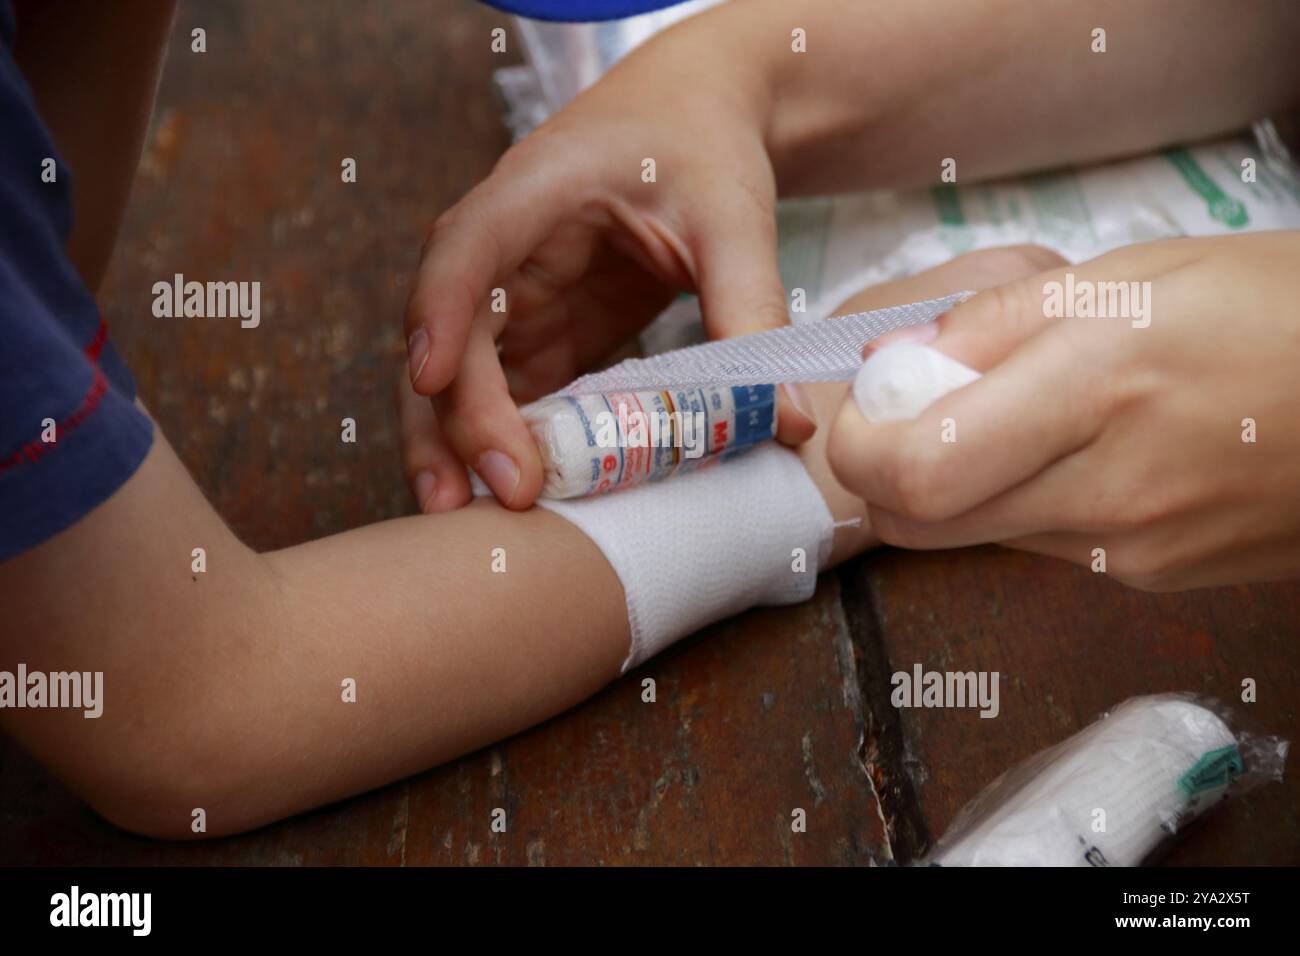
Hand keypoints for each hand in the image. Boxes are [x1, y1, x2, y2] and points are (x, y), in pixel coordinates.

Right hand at [401, 21, 814, 511]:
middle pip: (448, 333)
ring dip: (460, 443)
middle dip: (453, 415)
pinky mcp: (542, 333)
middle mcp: (503, 247)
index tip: (431, 378)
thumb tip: (792, 423)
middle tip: (488, 495)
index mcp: (534, 191)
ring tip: (466, 516)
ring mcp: (516, 296)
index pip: (464, 249)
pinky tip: (524, 494)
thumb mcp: (733, 219)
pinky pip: (511, 394)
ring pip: (461, 376)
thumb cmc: (702, 144)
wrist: (696, 117)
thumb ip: (752, 312)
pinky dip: (510, 443)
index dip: (439, 312)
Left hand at [827, 232, 1299, 589]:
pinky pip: (1042, 545)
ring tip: (1015, 417)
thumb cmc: (1277, 309)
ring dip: (960, 483)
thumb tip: (890, 360)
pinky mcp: (1153, 579)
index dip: (861, 442)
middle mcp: (1110, 492)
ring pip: (976, 535)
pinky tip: (1080, 450)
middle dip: (889, 469)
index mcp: (1100, 386)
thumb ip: (993, 322)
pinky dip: (1025, 500)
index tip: (870, 399)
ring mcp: (1134, 551)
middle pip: (922, 523)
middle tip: (913, 409)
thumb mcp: (1134, 275)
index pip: (914, 470)